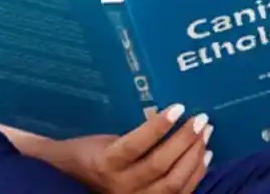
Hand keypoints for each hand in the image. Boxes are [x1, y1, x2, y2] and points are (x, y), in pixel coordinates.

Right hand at [56, 104, 212, 192]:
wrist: (64, 184)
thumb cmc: (77, 153)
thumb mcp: (89, 136)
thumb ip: (109, 123)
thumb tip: (124, 85)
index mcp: (102, 163)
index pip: (135, 146)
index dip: (158, 128)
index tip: (178, 107)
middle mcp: (118, 186)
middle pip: (159, 166)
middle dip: (185, 142)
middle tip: (201, 118)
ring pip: (172, 184)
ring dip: (193, 157)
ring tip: (206, 132)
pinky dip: (195, 176)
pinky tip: (205, 156)